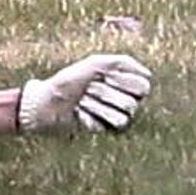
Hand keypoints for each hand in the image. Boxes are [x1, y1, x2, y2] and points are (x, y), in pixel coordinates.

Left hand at [19, 52, 152, 134]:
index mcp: (122, 82)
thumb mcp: (94, 64)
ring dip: (98, 105)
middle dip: (107, 93)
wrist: (47, 103)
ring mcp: (113, 117)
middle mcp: (122, 100)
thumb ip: (122, 63)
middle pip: (133, 102)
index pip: (144, 86)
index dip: (124, 81)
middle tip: (89, 89)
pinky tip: (80, 115)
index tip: (104, 76)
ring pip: (123, 116)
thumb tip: (148, 74)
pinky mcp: (103, 131)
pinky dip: (92, 117)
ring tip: (83, 102)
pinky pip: (108, 127)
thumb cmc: (68, 81)